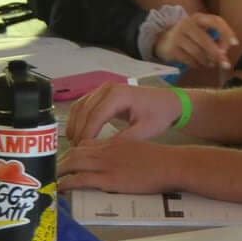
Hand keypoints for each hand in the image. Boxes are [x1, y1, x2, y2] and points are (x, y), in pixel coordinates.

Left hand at [59, 134, 179, 193]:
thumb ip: (121, 152)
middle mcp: (105, 151)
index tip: (64, 160)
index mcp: (113, 143)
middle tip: (52, 172)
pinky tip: (60, 188)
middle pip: (74, 152)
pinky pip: (81, 180)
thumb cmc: (160, 159)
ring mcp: (106, 164)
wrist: (171, 164)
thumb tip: (111, 161)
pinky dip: (67, 183)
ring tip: (51, 180)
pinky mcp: (109, 180)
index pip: (85, 144)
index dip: (71, 152)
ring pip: (73, 164)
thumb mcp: (137, 148)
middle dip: (60, 162)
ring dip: (59, 171)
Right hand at [66, 82, 182, 143]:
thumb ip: (124, 140)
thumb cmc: (159, 115)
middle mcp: (107, 89)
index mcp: (119, 95)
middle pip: (83, 110)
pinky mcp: (100, 94)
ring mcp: (102, 90)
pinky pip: (82, 106)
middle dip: (78, 131)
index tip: (82, 150)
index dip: (87, 134)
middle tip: (76, 151)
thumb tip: (102, 151)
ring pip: (79, 107)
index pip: (95, 115)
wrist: (167, 102)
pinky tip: (77, 135)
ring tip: (75, 145)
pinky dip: (77, 120)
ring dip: (74, 125)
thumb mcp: (145, 131)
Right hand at [159, 14, 237, 72]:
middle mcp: (187, 24)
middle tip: (225, 64)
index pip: (215, 21)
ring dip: (207, 61)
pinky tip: (199, 64)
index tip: (235, 44)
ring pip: (197, 52)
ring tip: (211, 63)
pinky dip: (197, 64)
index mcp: (198, 18)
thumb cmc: (189, 36)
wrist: (163, 40)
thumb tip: (225, 53)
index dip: (226, 32)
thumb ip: (215, 39)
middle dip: (217, 54)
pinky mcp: (172, 48)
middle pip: (205, 40)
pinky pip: (189, 60)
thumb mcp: (201, 32)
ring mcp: (177, 36)